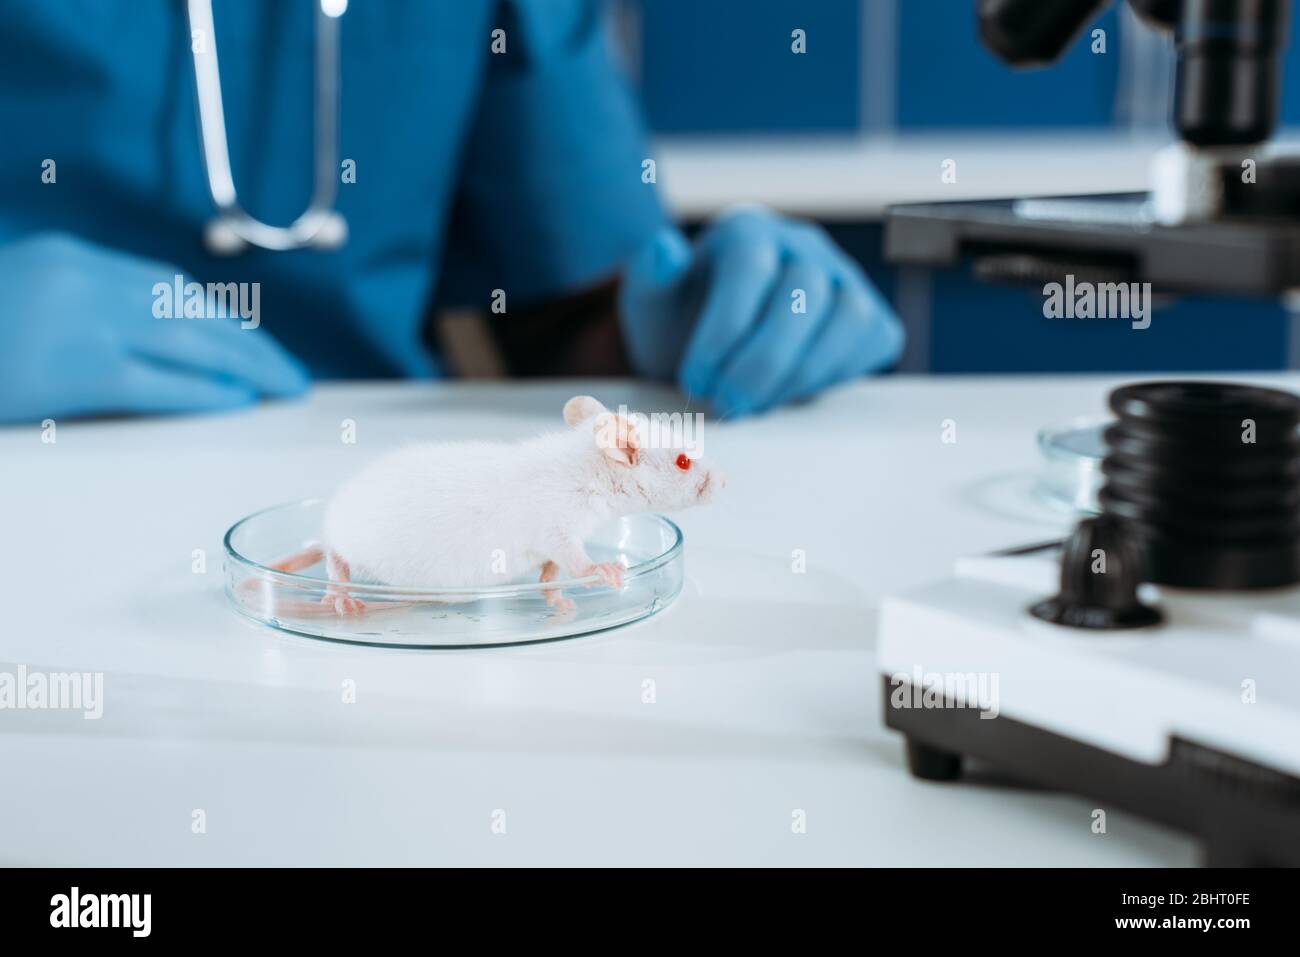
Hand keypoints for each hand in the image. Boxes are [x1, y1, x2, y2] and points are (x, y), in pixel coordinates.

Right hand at [0, 233, 308, 422]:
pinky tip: (238, 399)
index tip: (252, 340)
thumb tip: (160, 339)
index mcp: (71, 258)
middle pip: (190, 310)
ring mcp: (79, 322)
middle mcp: (82, 280)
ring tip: (281, 385)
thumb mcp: (28, 296)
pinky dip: (204, 390)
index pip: (167, 287)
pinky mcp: (74, 369)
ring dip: (246, 364)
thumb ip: (83, 306)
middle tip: (288, 371)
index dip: (220, 318)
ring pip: (188, 340)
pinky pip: (157, 382)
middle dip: (249, 342)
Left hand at [619, 207, 903, 416]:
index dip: (723, 331)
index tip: (695, 381)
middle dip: (762, 361)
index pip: (749, 267)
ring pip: (847, 317)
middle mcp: (802, 246)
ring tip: (756, 405)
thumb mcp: (651, 302)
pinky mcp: (870, 315)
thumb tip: (662, 250)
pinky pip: (871, 339)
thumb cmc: (683, 321)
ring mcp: (843, 279)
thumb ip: (649, 277)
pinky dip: (836, 373)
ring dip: (801, 371)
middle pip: (802, 294)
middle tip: (728, 404)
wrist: (716, 344)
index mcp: (746, 231)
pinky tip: (788, 394)